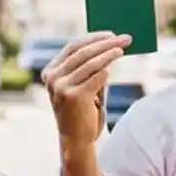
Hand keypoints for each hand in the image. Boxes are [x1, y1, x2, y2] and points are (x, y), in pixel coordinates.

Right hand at [42, 32, 131, 147]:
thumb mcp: (80, 86)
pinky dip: (106, 70)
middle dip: (106, 43)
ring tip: (122, 49)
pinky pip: (96, 77)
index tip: (111, 34)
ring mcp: (62, 87)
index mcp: (50, 72)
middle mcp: (53, 78)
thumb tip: (109, 46)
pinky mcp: (74, 96)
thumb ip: (88, 68)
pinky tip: (113, 67)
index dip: (93, 38)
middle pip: (83, 52)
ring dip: (109, 54)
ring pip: (91, 62)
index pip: (73, 47)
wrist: (76, 141)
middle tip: (124, 39)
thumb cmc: (81, 112)